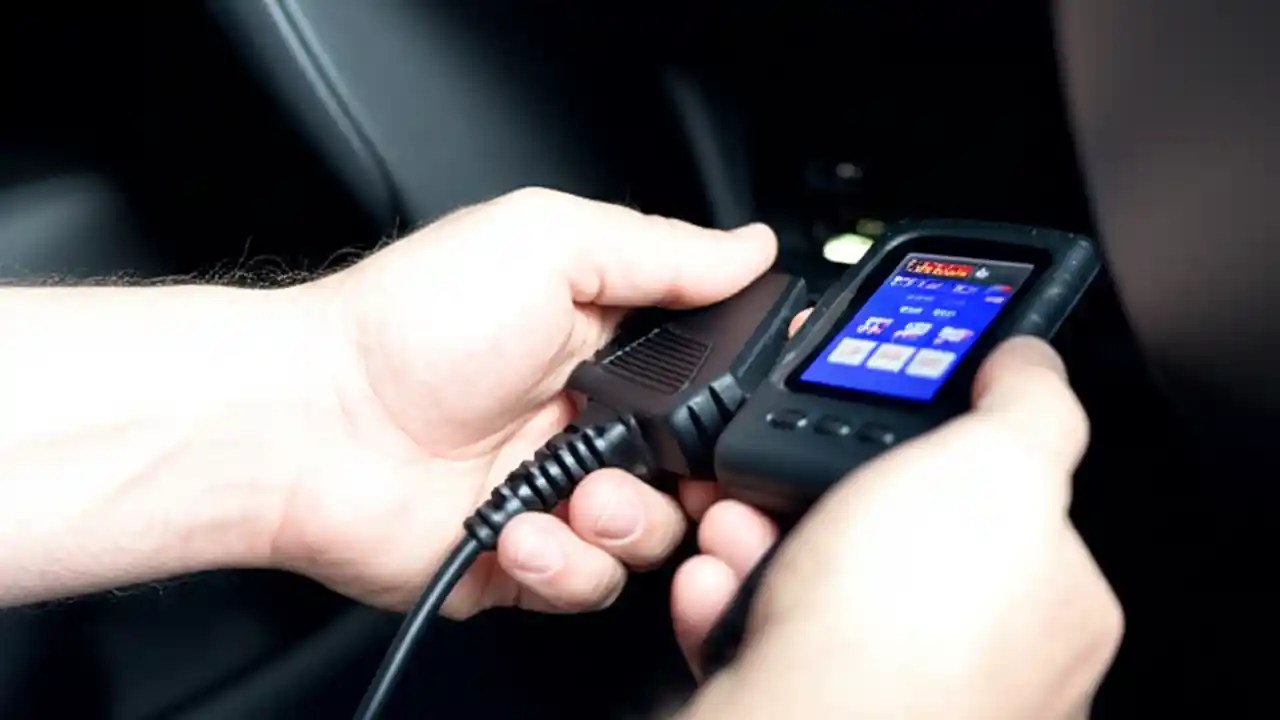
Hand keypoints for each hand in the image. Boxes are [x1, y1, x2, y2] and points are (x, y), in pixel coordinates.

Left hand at [271, 188, 775, 616]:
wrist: (309, 423)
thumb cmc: (408, 324)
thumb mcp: (549, 244)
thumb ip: (661, 251)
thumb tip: (749, 247)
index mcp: (606, 341)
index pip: (712, 376)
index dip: (738, 397)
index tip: (742, 409)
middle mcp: (591, 417)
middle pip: (700, 468)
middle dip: (703, 478)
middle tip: (673, 466)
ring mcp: (558, 490)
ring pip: (658, 534)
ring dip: (630, 521)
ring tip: (580, 493)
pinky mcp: (527, 558)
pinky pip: (592, 584)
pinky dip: (568, 564)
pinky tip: (522, 529)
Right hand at [673, 337, 1123, 718]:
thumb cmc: (912, 630)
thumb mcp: (997, 465)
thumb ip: (1030, 405)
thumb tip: (1031, 361)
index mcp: (1051, 603)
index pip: (1002, 502)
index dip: (935, 451)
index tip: (885, 423)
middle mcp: (983, 661)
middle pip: (893, 538)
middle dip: (822, 490)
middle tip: (782, 466)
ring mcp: (898, 692)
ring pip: (820, 588)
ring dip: (759, 541)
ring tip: (730, 524)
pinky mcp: (817, 710)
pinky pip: (767, 639)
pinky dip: (731, 605)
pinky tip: (716, 588)